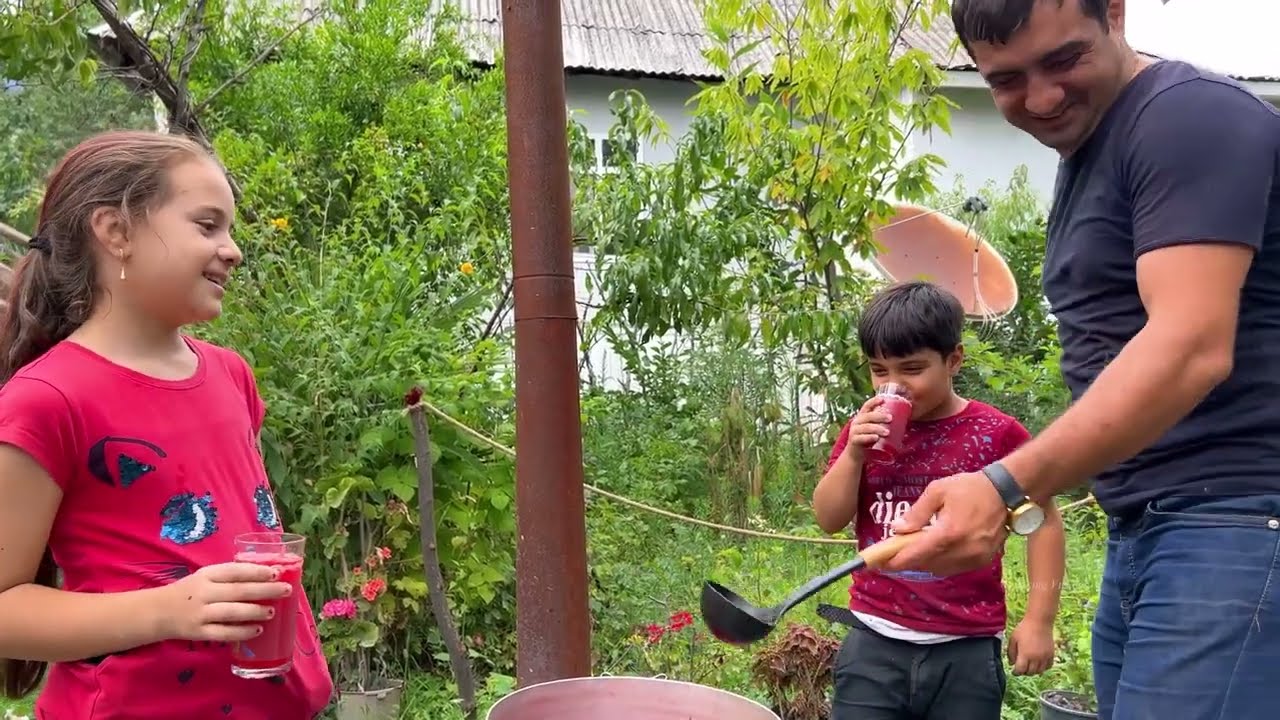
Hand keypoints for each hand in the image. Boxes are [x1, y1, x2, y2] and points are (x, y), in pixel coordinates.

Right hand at [158, 562, 291, 642]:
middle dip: (265, 590)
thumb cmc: (190, 592)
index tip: (277, 572)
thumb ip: (229, 577)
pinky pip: (223, 633)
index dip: (256, 571)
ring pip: (231, 612)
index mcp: (207, 574)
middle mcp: (204, 592)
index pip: (235, 571)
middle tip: (286, 590)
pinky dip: (242, 632)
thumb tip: (267, 576)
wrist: (157, 612)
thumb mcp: (205, 577)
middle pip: (238, 591)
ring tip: (272, 611)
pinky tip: (257, 630)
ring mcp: (200, 613)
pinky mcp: (198, 632)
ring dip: (254, 611)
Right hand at [842, 395, 891, 457]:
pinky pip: (861, 438)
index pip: (866, 406)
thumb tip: (903, 419)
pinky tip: (876, 438)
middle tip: (890, 418)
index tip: (883, 399)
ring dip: (877, 428)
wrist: (856, 454)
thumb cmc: (868, 439)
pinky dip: (869, 437)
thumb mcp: (873, 429)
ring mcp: (854, 431)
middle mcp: (856, 422)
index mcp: (862, 417)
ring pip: (866, 427)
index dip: (873, 401)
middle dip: (879, 416)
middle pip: (868, 416)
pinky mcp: (854, 441)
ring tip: (887, 432)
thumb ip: (882, 424)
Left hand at [880, 471, 1007, 575]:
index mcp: (948, 533)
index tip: (878, 563)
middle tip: (891, 555)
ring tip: (911, 551)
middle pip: (926, 565)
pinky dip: (940, 563)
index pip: (915, 555)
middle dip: (906, 562)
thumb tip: (897, 529)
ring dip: (923, 563)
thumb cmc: (969, 488)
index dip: (894, 561)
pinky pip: (954, 568)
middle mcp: (962, 551)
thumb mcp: (937, 492)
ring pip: (940, 569)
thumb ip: (916, 513)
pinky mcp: (982, 561)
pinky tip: (934, 551)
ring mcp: (974, 558)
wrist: (1006, 491)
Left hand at [1007, 618, 1055, 675]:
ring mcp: (1044, 657)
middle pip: (1030, 672)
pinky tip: (1039, 664)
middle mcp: (1035, 658)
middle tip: (1021, 668)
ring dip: (1033, 671)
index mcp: (1024, 655)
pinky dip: (1043, 668)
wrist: (1039, 621)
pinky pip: (1048, 666)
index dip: (1016, 672)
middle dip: (1024, 672)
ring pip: (1039, 671)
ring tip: (1029, 666)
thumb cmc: (1024, 629)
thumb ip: (1011, 652)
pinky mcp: (1051, 654)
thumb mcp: (1013, 639)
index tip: (1014, 671)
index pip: (1020, 670)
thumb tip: (1011, 663)